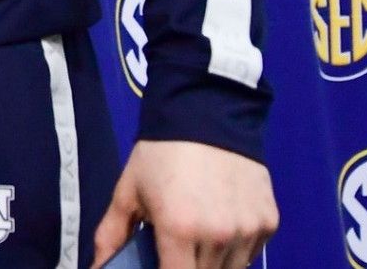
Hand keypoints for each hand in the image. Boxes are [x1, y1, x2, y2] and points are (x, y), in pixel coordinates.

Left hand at [92, 140, 276, 268]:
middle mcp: (219, 236)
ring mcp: (248, 230)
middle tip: (175, 246)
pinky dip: (235, 249)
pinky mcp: (269, 222)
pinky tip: (219, 225)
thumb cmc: (160, 154)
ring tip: (196, 235)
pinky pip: (250, 253)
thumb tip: (97, 268)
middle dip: (185, 266)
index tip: (162, 263)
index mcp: (180, 230)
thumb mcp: (128, 192)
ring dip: (212, 262)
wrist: (207, 112)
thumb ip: (110, 236)